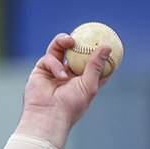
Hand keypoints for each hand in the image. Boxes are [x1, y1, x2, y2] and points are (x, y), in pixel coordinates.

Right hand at [15, 33, 112, 148]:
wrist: (49, 114)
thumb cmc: (72, 105)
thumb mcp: (89, 85)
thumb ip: (96, 65)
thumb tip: (107, 47)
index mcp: (83, 80)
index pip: (93, 64)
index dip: (100, 54)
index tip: (108, 44)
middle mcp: (69, 74)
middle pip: (74, 52)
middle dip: (79, 41)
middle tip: (84, 34)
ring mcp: (54, 71)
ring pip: (58, 48)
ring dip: (64, 41)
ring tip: (70, 40)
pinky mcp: (42, 69)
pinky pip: (49, 58)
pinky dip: (55, 65)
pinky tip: (60, 77)